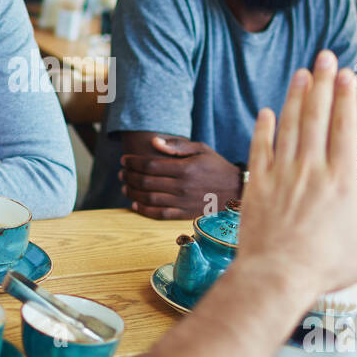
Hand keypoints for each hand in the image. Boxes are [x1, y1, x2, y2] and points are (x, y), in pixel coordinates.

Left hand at [120, 137, 241, 219]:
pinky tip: (135, 205)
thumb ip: (176, 145)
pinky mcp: (184, 214)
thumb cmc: (215, 166)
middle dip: (129, 176)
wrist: (235, 189)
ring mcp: (183, 202)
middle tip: (121, 173)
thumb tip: (153, 142)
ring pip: (149, 198)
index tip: (124, 159)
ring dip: (132, 193)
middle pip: (146, 182)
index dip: (133, 162)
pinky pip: (160, 214)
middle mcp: (182, 186)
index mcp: (185, 168)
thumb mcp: (200, 149)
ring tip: (124, 187)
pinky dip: (144, 210)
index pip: (150, 164)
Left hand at [229, 51, 356, 313]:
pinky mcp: (257, 186)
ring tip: (301, 74)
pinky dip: (264, 129)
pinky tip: (267, 112)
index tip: (347, 73)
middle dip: (322, 83)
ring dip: (296, 98)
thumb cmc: (327, 267)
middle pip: (317, 117)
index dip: (346, 98)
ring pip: (289, 127)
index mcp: (343, 181)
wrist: (276, 278)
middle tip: (324, 55)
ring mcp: (282, 175)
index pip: (345, 128)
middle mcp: (311, 170)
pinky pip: (260, 150)